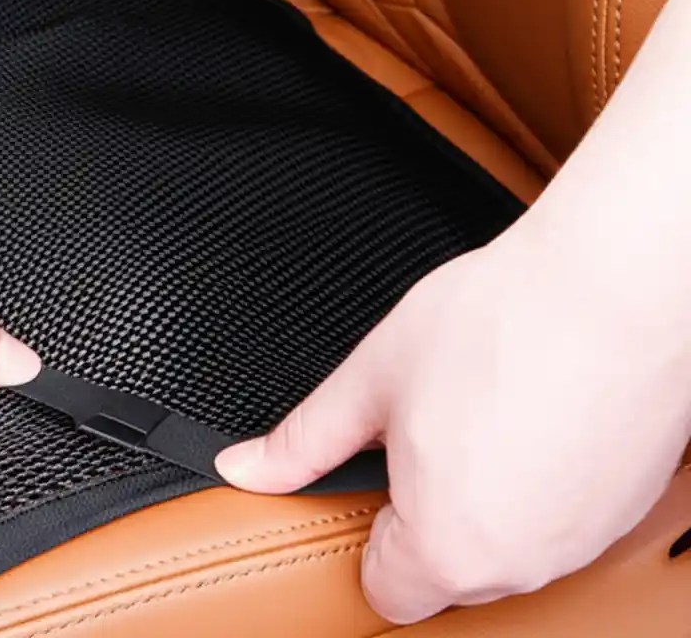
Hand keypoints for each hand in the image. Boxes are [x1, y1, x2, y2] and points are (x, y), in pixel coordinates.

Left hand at [215, 231, 690, 622]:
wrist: (618, 280)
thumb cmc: (503, 322)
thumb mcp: (372, 381)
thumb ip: (302, 441)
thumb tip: (246, 467)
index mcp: (447, 548)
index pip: (386, 593)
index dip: (370, 535)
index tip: (378, 482)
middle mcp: (520, 563)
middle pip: (446, 575)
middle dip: (425, 518)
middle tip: (430, 434)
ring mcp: (581, 541)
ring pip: (506, 549)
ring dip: (485, 503)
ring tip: (484, 416)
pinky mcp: (626, 508)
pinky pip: (559, 522)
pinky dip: (539, 487)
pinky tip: (532, 419)